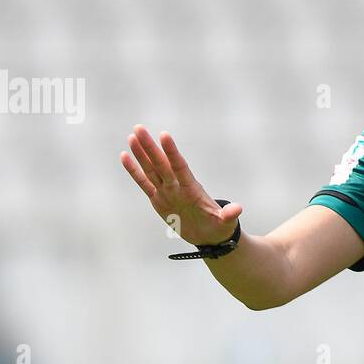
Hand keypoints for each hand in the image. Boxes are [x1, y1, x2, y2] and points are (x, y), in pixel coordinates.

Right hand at [120, 125, 242, 245]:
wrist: (209, 235)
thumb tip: (238, 210)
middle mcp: (177, 186)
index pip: (180, 167)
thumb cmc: (218, 227)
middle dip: (150, 147)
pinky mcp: (158, 200)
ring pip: (151, 170)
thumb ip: (228, 215)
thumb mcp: (224, 222)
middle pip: (161, 164)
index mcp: (191, 189)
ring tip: (132, 136)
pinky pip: (144, 183)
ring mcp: (167, 191)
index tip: (164, 135)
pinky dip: (134, 171)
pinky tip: (125, 156)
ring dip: (141, 154)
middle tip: (139, 127)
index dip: (172, 152)